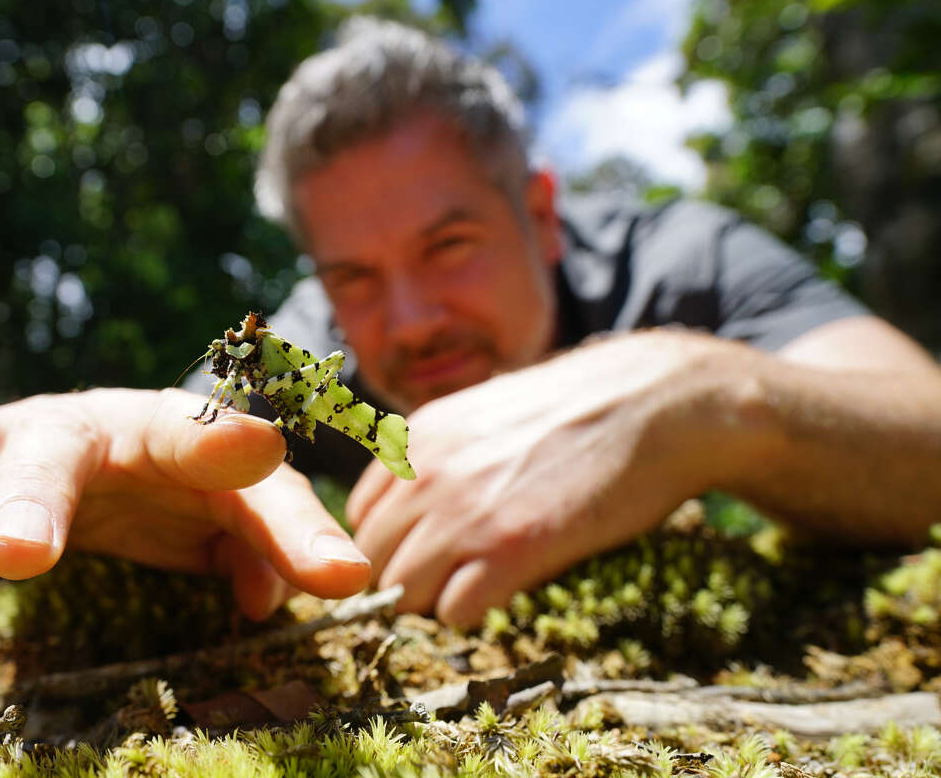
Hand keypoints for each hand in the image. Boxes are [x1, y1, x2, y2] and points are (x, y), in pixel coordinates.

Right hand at [0, 386, 369, 618]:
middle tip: (247, 458)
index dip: (303, 532)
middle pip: (182, 438)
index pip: (270, 496)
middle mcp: (146, 426)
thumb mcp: (223, 528)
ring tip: (8, 552)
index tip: (343, 574)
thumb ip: (260, 548)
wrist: (105, 449)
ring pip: (48, 455)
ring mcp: (67, 433)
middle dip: (211, 452)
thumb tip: (268, 601)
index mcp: (216, 453)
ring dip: (30, 504)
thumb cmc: (174, 492)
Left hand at [347, 330, 752, 628]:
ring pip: (404, 592)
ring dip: (435, 601)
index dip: (392, 542)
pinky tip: (504, 590)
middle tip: (451, 580)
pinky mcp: (511, 548)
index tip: (425, 551)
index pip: (359, 517)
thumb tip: (415, 505)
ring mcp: (464, 510)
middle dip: (405, 579)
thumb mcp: (486, 412)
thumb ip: (439, 454)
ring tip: (479, 586)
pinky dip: (472, 613)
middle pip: (373, 561)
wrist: (656, 401)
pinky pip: (453, 611)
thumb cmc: (578, 411)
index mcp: (418, 436)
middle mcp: (427, 471)